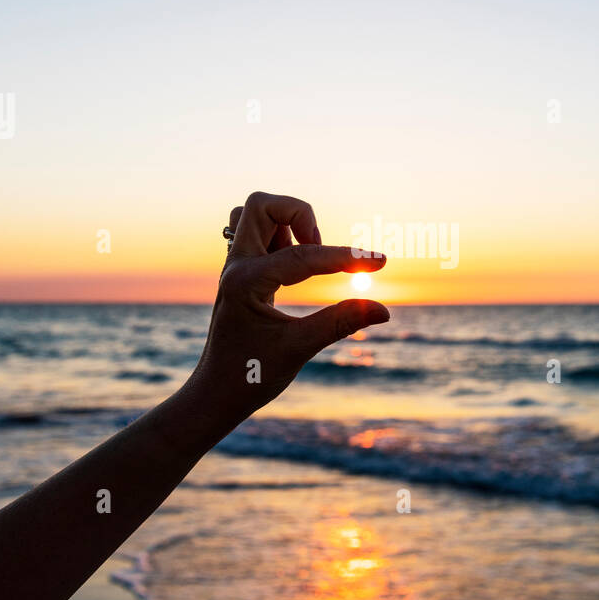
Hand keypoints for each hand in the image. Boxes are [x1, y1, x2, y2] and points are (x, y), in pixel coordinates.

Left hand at [186, 192, 387, 420]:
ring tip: (307, 256)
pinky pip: (257, 234)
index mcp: (245, 282)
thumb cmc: (250, 376)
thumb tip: (382, 310)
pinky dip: (281, 238)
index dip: (345, 257)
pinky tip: (298, 267)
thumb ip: (339, 323)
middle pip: (262, 205)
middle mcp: (236, 266)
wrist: (215, 394)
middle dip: (300, 215)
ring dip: (287, 223)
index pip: (302, 255)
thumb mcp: (299, 349)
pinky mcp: (241, 273)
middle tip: (319, 249)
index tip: (380, 263)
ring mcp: (235, 267)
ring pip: (254, 213)